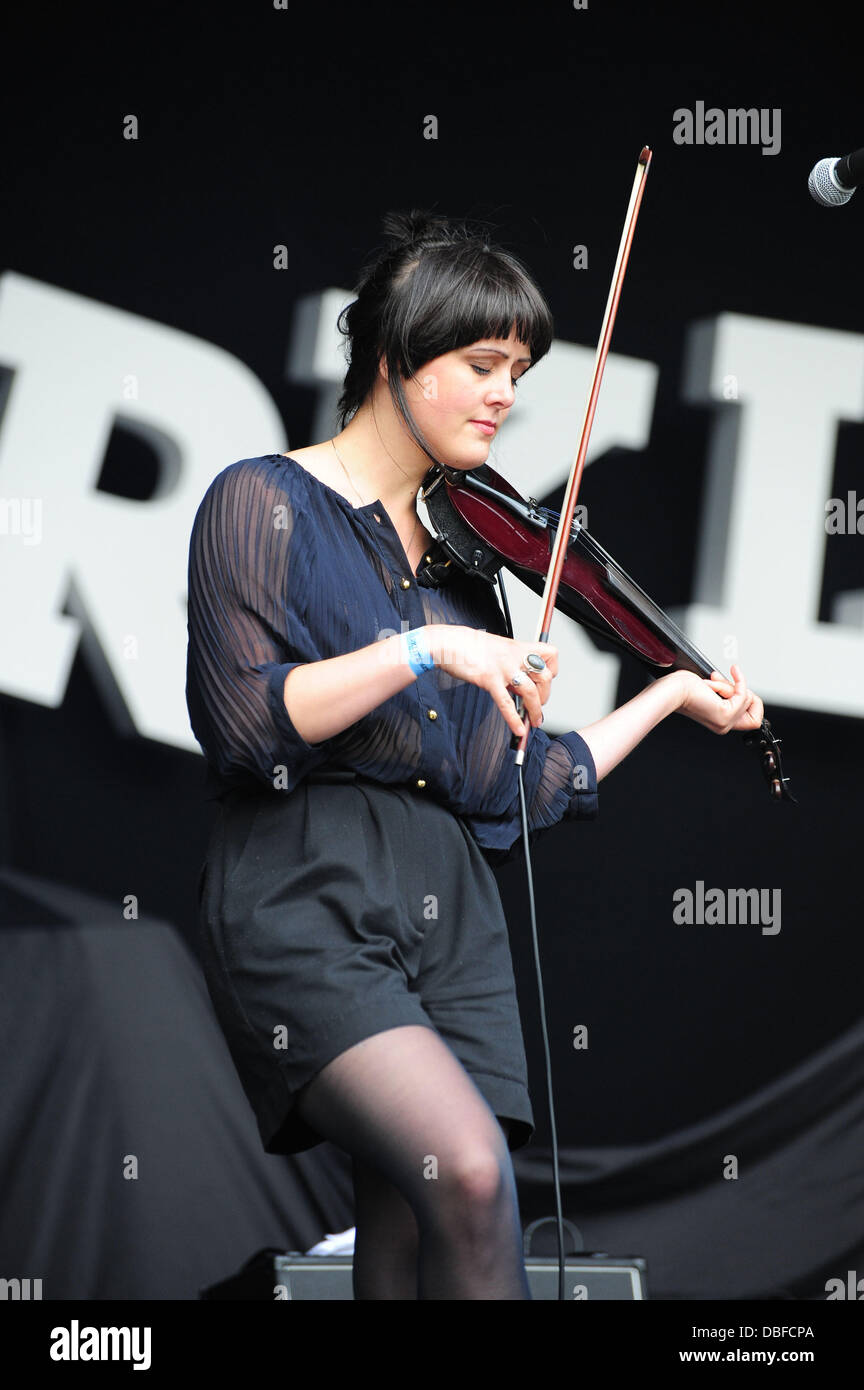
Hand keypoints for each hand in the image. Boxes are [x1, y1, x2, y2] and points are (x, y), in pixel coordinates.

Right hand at [425, 624, 557, 737]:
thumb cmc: (468, 645)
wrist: (448, 642)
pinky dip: (513, 719)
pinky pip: (506, 703)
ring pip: (531, 692)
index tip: (546, 680)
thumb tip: (516, 682)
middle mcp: (515, 657)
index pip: (550, 655)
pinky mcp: (489, 680)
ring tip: (534, 721)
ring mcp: (504, 668)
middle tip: (538, 705)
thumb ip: (510, 663)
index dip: (552, 670)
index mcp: (518, 647)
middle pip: (545, 677)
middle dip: (545, 695)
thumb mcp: (497, 648)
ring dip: (535, 710)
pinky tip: (518, 729)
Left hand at [674, 663, 763, 733]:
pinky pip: (742, 694)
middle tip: (721, 681)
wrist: (673, 690)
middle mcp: (724, 726)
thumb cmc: (684, 688)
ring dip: (729, 684)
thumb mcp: (713, 691)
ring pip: (747, 698)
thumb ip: (729, 693)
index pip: (752, 719)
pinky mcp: (725, 714)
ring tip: (712, 683)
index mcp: (720, 722)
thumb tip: (741, 686)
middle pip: (754, 707)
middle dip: (740, 688)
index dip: (748, 699)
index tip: (734, 687)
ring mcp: (725, 722)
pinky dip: (734, 682)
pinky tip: (717, 679)